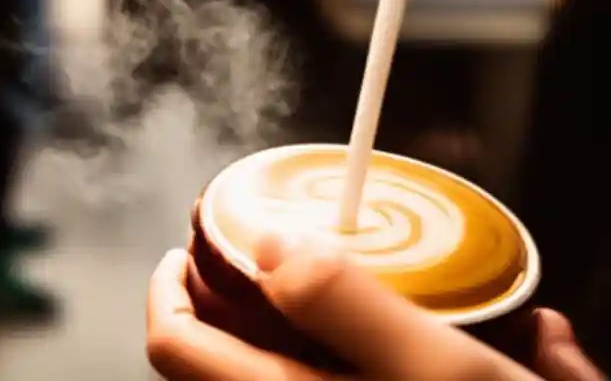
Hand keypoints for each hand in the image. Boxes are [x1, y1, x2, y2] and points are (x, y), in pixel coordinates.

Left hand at [146, 239, 604, 379]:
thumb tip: (268, 243)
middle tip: (254, 270)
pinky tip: (396, 359)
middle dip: (224, 313)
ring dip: (278, 344)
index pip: (174, 345)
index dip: (168, 287)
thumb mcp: (442, 369)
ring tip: (318, 308)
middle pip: (211, 372)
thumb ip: (346, 303)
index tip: (187, 248)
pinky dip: (334, 370)